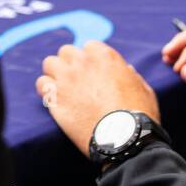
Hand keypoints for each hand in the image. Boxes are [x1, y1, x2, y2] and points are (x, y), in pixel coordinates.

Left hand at [36, 41, 159, 155]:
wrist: (123, 139)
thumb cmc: (138, 115)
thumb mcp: (143, 88)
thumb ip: (130, 75)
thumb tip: (126, 70)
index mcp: (105, 56)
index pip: (88, 46)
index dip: (91, 60)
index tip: (93, 72)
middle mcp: (82, 63)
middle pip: (66, 52)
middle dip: (70, 63)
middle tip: (76, 79)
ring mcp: (66, 80)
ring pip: (49, 64)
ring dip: (55, 73)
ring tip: (62, 87)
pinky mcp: (55, 99)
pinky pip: (42, 85)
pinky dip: (46, 90)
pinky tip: (54, 99)